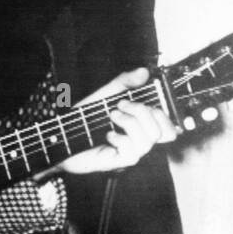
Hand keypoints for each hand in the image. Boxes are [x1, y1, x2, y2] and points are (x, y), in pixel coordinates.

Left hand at [59, 68, 177, 174]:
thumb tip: (144, 71)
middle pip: (166, 132)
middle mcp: (141, 141)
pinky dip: (119, 138)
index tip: (137, 100)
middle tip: (120, 105)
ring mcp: (132, 152)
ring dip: (129, 122)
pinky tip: (107, 134)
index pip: (170, 127)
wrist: (62, 137)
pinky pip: (133, 152)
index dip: (162, 113)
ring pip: (149, 140)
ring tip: (111, 115)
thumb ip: (124, 83)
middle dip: (143, 112)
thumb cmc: (85, 118)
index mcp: (142, 127)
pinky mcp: (120, 162)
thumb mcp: (105, 95)